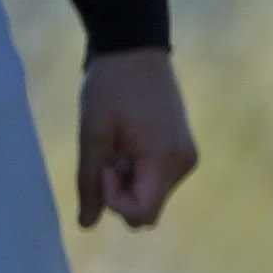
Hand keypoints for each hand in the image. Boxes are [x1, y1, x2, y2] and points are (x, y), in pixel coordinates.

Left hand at [78, 47, 198, 229]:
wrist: (135, 47)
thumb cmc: (111, 87)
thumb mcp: (93, 134)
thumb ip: (90, 182)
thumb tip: (86, 225)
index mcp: (165, 160)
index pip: (141, 214)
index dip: (114, 199)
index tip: (104, 164)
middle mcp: (183, 163)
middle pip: (148, 208)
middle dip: (120, 192)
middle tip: (108, 153)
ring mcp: (186, 156)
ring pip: (151, 194)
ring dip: (128, 179)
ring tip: (118, 142)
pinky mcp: (183, 148)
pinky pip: (157, 178)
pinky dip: (138, 169)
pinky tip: (128, 139)